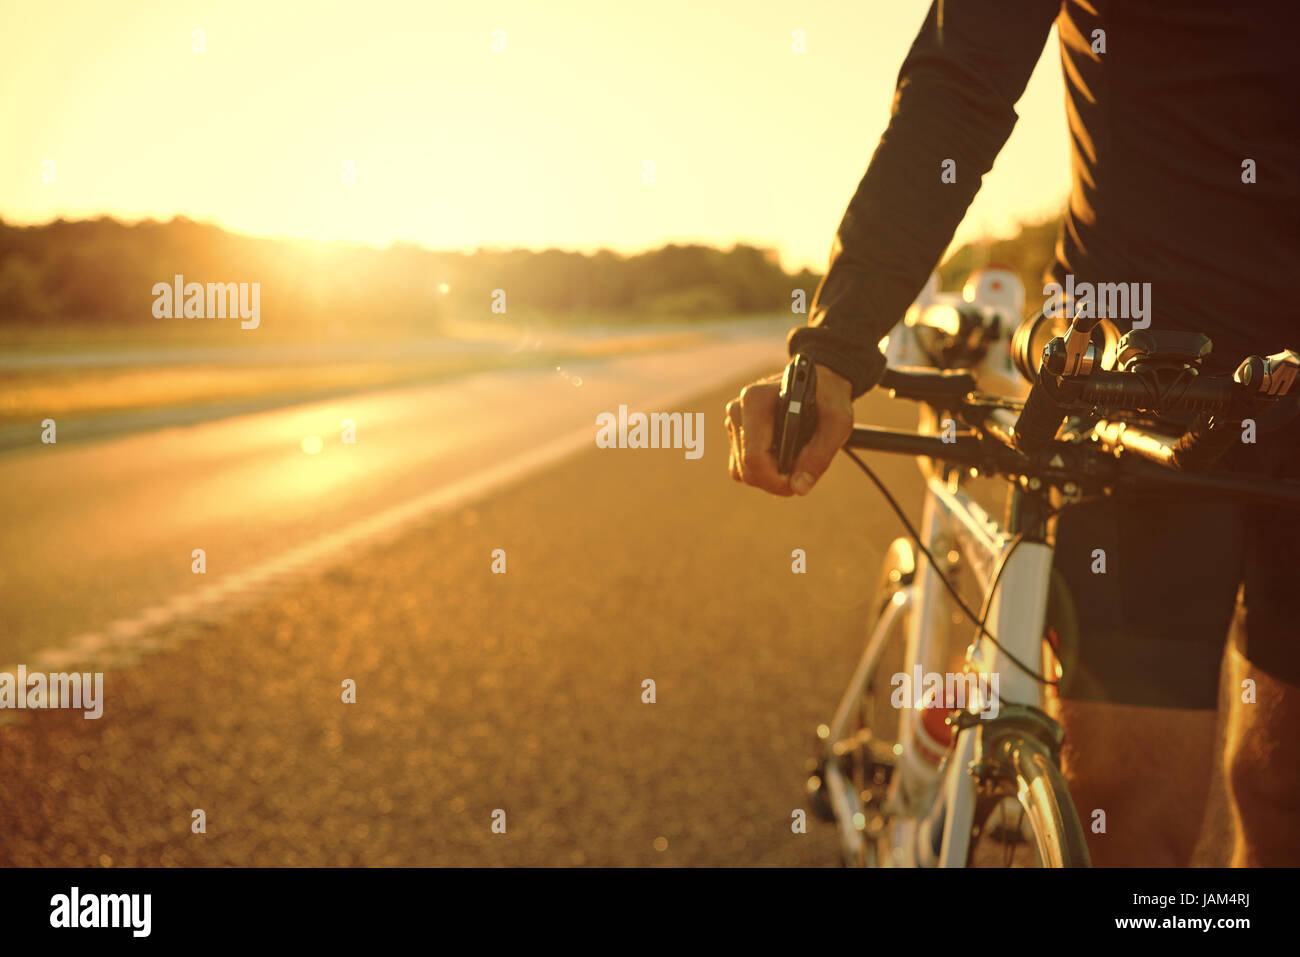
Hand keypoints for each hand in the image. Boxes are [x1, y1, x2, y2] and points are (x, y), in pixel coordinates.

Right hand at [724, 364, 854, 495]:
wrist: (821, 383)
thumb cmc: (829, 398)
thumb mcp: (837, 423)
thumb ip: (820, 455)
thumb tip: (798, 489)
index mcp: (756, 401)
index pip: (753, 456)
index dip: (775, 480)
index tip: (796, 483)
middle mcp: (738, 410)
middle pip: (746, 468)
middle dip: (773, 482)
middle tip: (801, 477)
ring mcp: (734, 422)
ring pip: (742, 472)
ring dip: (768, 478)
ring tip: (795, 465)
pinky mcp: (736, 434)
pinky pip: (740, 469)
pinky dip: (762, 473)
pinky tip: (782, 460)